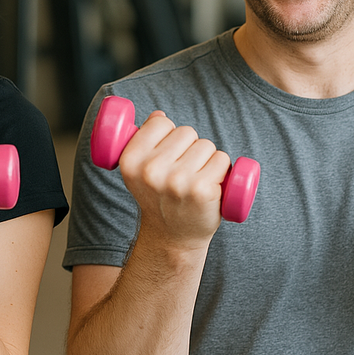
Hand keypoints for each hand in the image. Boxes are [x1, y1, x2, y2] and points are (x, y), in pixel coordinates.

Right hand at [116, 111, 230, 248]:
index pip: (161, 122)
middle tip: (182, 174)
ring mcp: (178, 181)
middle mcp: (151, 170)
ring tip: (196, 182)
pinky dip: (223, 171)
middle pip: (187, 132)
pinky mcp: (202, 190)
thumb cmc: (160, 199)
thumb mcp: (139, 171)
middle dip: (190, 148)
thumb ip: (145, 141)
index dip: (168, 136)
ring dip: (207, 160)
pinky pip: (222, 160)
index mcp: (130, 161)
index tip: (167, 155)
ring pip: (207, 145)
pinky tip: (211, 189)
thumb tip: (158, 116)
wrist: (172, 238)